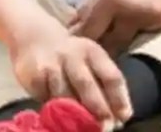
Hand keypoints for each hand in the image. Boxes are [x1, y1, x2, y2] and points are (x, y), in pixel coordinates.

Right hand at [9, 18, 130, 125]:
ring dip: (75, 114)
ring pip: (65, 95)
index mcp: (94, 53)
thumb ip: (101, 81)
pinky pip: (46, 99)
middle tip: (106, 127)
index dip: (119, 97)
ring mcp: (53, 66)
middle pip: (88, 85)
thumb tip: (117, 113)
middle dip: (98, 108)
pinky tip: (60, 119)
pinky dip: (54, 111)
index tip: (125, 116)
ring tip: (84, 127)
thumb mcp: (90, 59)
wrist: (36, 38)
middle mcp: (75, 57)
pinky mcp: (35, 77)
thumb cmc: (72, 55)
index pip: (111, 76)